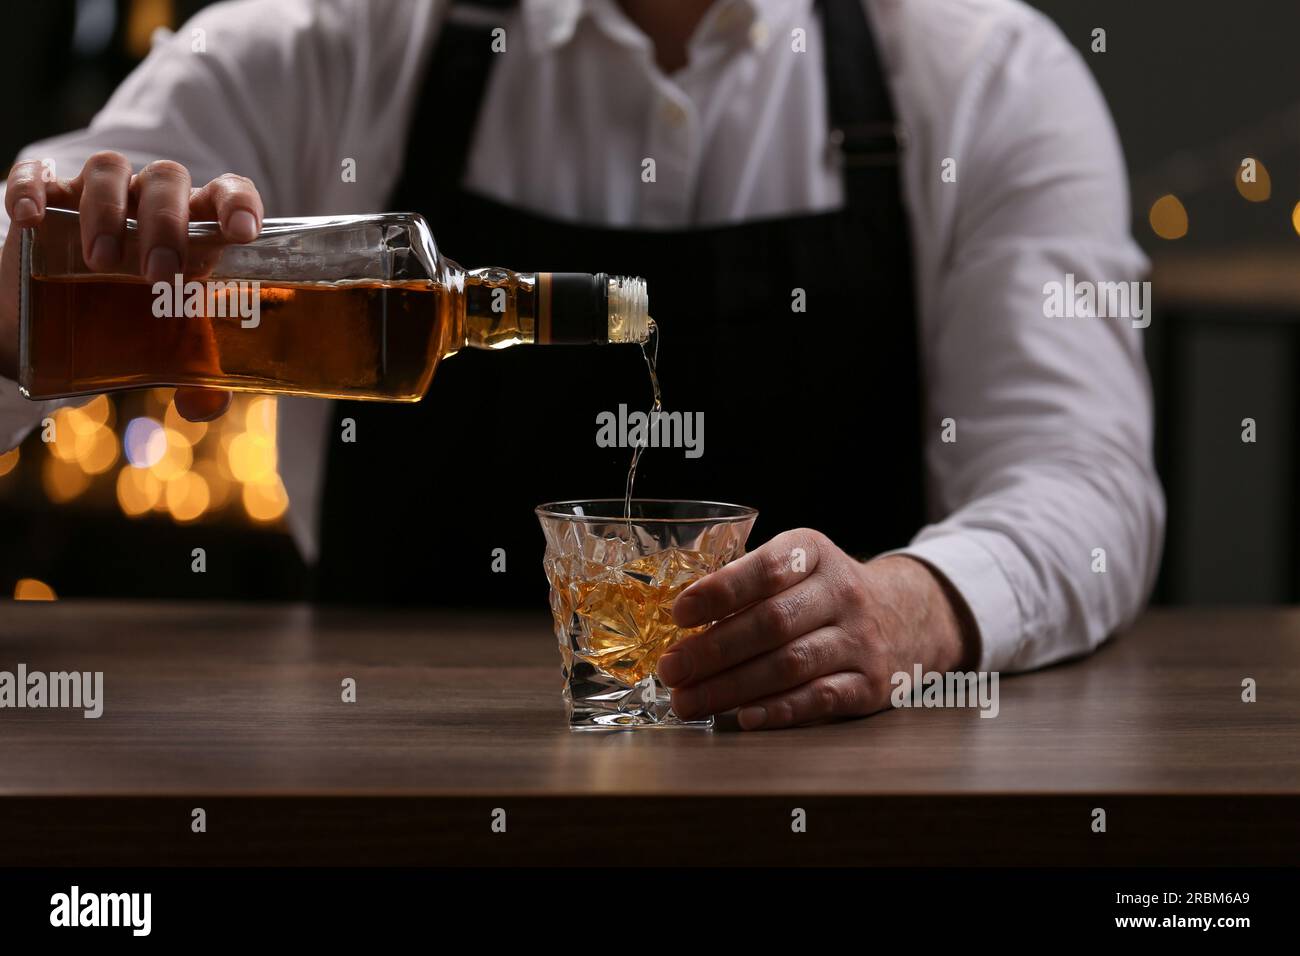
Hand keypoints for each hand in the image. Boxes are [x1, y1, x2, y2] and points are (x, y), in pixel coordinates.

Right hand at [2, 152, 266, 419]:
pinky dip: (32, 188)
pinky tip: (29, 220)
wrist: (63, 327)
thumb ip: (197, 377)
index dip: (239, 203)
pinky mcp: (47, 200)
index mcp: (196, 227)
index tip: (242, 232)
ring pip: (109, 169)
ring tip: (101, 262)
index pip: (227, 192)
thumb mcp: (169, 353)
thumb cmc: (136, 324)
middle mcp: (151, 203)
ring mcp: (99, 196)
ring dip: (108, 209)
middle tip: (158, 274)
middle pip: (167, 181)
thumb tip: (204, 406)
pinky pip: (38, 174)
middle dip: (167, 223)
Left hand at [660, 529, 978, 729]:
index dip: (721, 591)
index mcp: (814, 553)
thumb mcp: (796, 566)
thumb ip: (747, 583)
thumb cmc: (824, 593)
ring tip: (688, 701)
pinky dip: (779, 710)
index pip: (767, 568)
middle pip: (773, 622)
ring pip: (791, 664)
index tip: (679, 613)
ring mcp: (861, 640)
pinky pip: (821, 699)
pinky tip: (742, 718)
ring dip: (732, 687)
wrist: (907, 615)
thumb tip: (676, 623)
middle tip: (671, 669)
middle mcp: (843, 592)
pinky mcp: (871, 683)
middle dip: (714, 649)